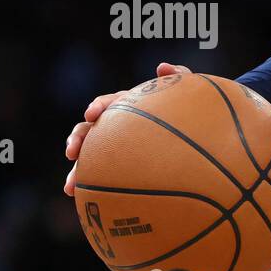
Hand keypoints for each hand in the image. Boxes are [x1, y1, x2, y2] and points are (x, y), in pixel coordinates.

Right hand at [63, 62, 188, 195]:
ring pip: (91, 158)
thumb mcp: (189, 93)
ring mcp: (118, 148)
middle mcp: (118, 127)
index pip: (108, 103)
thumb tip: (163, 66)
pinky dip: (96, 189)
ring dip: (78, 171)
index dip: (98, 106)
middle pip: (90, 131)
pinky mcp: (122, 168)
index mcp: (129, 106)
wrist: (199, 134)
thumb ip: (179, 78)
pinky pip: (106, 178)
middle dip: (77, 140)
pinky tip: (89, 204)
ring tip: (71, 188)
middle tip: (71, 152)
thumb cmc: (191, 111)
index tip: (92, 114)